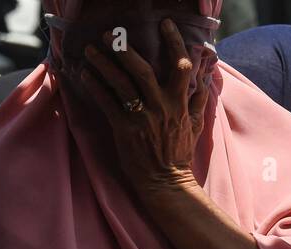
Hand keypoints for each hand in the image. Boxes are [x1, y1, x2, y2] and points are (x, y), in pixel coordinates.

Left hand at [79, 20, 212, 200]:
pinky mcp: (126, 129)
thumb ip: (199, 100)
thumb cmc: (179, 153)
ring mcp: (143, 117)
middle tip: (111, 34)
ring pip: (121, 83)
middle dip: (126, 49)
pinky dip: (95, 86)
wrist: (167, 182)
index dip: (174, 43)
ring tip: (90, 49)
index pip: (182, 68)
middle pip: (144, 70)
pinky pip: (107, 102)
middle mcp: (162, 107)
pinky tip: (84, 73)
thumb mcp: (196, 126)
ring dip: (103, 63)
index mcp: (180, 103)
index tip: (165, 25)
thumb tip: (206, 80)